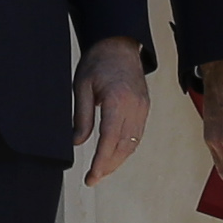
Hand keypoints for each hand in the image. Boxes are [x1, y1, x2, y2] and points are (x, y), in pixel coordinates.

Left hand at [72, 37, 150, 186]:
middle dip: (108, 166)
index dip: (101, 162)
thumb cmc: (98, 61)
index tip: (92, 176)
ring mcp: (143, 108)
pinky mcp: (145, 108)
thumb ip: (82, 117)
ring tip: (102, 171)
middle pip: (123, 147)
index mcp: (118, 100)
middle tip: (92, 178)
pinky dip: (126, 149)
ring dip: (117, 161)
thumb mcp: (82, 86)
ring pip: (132, 144)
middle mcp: (134, 107)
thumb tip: (77, 142)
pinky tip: (114, 155)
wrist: (119, 44)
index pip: (110, 140)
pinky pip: (137, 135)